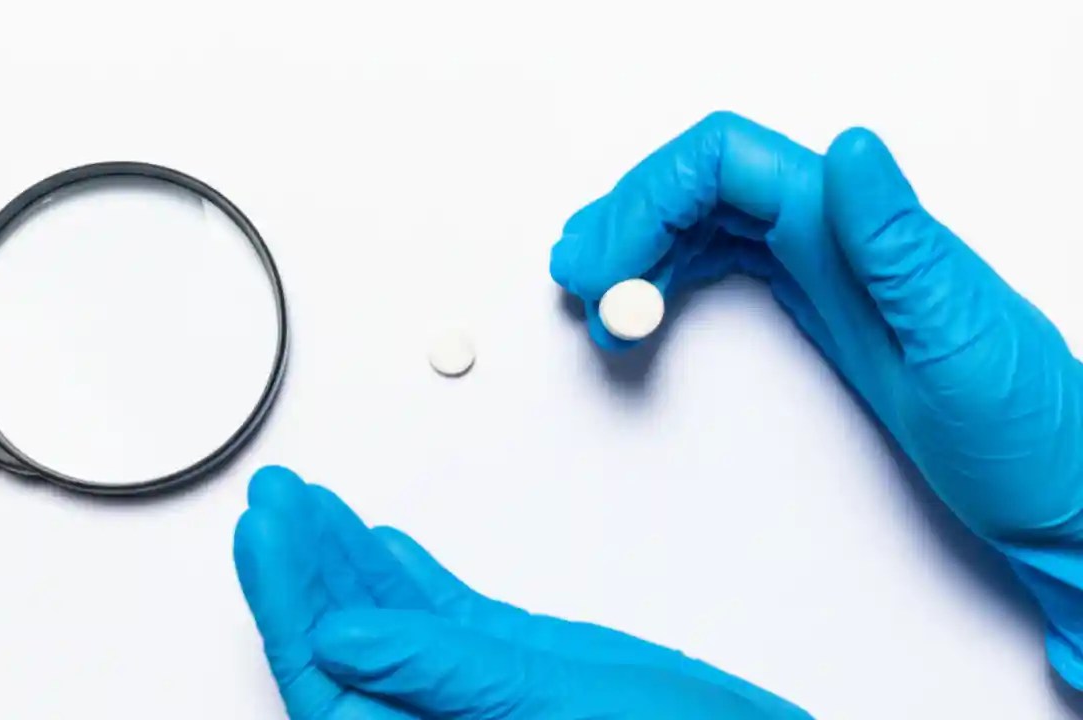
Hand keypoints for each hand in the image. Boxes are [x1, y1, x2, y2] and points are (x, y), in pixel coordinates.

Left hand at [235, 466, 811, 718]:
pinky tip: (384, 544)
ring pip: (392, 621)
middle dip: (307, 565)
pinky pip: (445, 620)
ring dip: (348, 558)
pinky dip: (412, 577)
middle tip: (275, 497)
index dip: (289, 599)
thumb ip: (441, 673)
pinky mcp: (515, 668)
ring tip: (309, 503)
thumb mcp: (546, 704)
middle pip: (348, 642)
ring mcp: (475, 697)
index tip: (267, 528)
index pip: (329, 679)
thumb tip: (339, 638)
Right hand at [550, 112, 1082, 682]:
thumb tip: (850, 149)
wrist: (1055, 490)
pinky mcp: (815, 301)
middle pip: (701, 183)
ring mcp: (822, 264)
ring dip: (639, 244)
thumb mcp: (959, 339)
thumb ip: (896, 241)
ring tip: (594, 290)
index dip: (649, 198)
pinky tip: (646, 301)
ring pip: (704, 220)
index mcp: (857, 225)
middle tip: (580, 277)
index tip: (608, 263)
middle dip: (626, 220)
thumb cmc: (1021, 428)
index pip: (727, 161)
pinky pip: (723, 262)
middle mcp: (834, 231)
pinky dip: (670, 273)